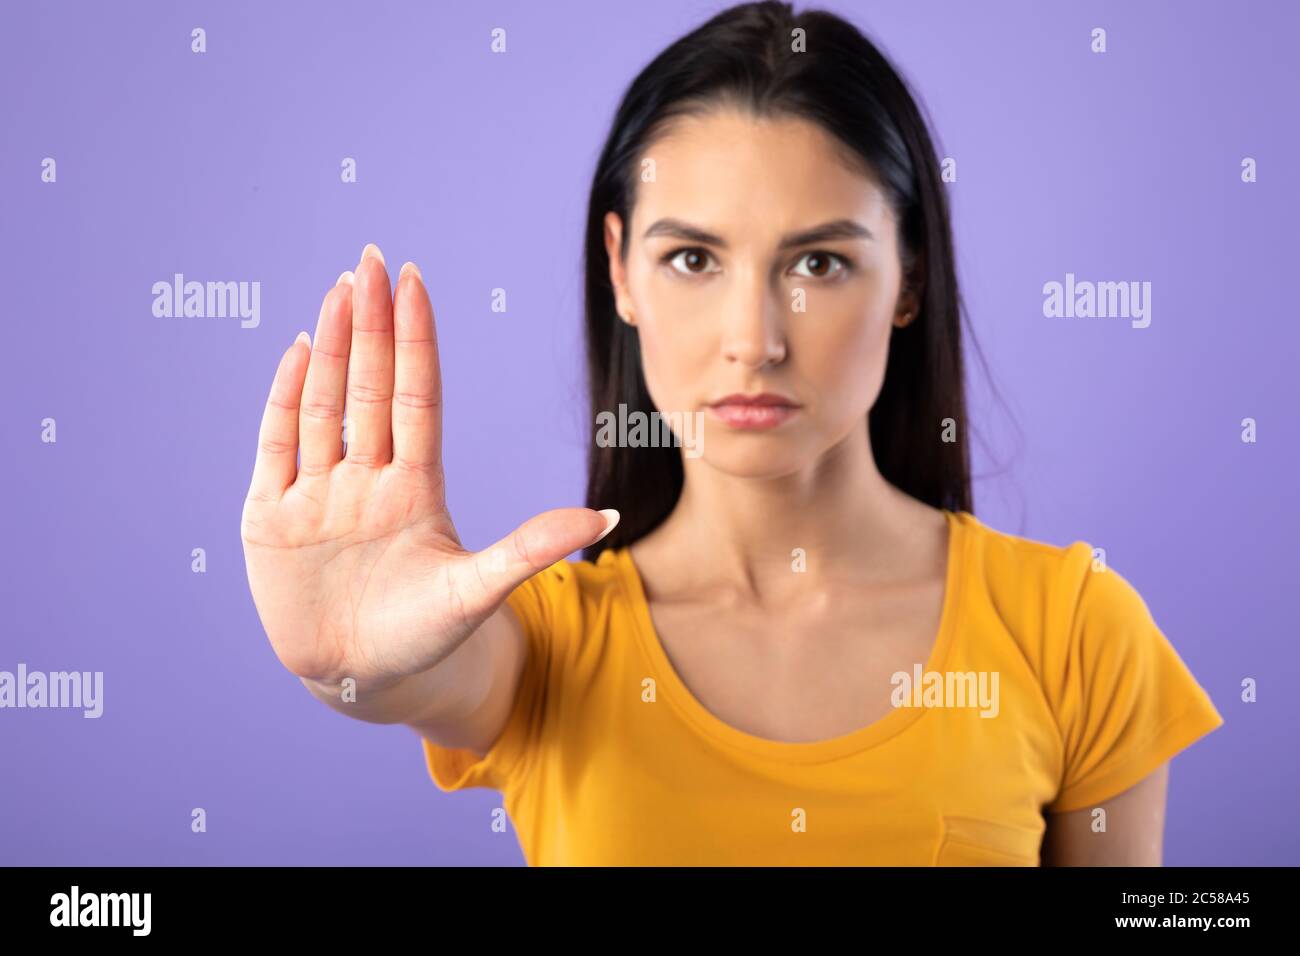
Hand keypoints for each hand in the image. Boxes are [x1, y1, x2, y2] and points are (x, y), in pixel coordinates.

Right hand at [240, 244, 616, 687]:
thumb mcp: (479, 591)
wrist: (365, 681)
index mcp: (417, 488)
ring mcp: (319, 495)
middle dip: (371, 325)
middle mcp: (368, 479)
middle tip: (370, 259)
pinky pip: (277, 447)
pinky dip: (283, 401)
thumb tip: (608, 515)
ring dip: (332, 349)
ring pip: (324, 405)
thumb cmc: (427, 638)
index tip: (415, 281)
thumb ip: (532, 548)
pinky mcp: (272, 520)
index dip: (416, 341)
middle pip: (369, 388)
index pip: (416, 398)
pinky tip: (298, 351)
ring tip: (339, 290)